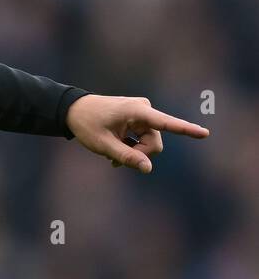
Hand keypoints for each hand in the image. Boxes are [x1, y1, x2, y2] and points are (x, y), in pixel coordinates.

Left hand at [65, 94, 208, 173]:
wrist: (73, 110)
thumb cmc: (86, 125)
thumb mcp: (103, 145)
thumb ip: (126, 157)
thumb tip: (148, 169)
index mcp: (136, 111)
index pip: (165, 123)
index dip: (186, 130)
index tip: (205, 134)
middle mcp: (144, 109)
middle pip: (155, 143)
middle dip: (139, 155)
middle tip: (116, 162)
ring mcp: (143, 114)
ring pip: (150, 143)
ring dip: (134, 153)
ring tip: (113, 158)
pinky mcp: (141, 119)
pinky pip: (144, 139)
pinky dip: (132, 148)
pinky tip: (117, 154)